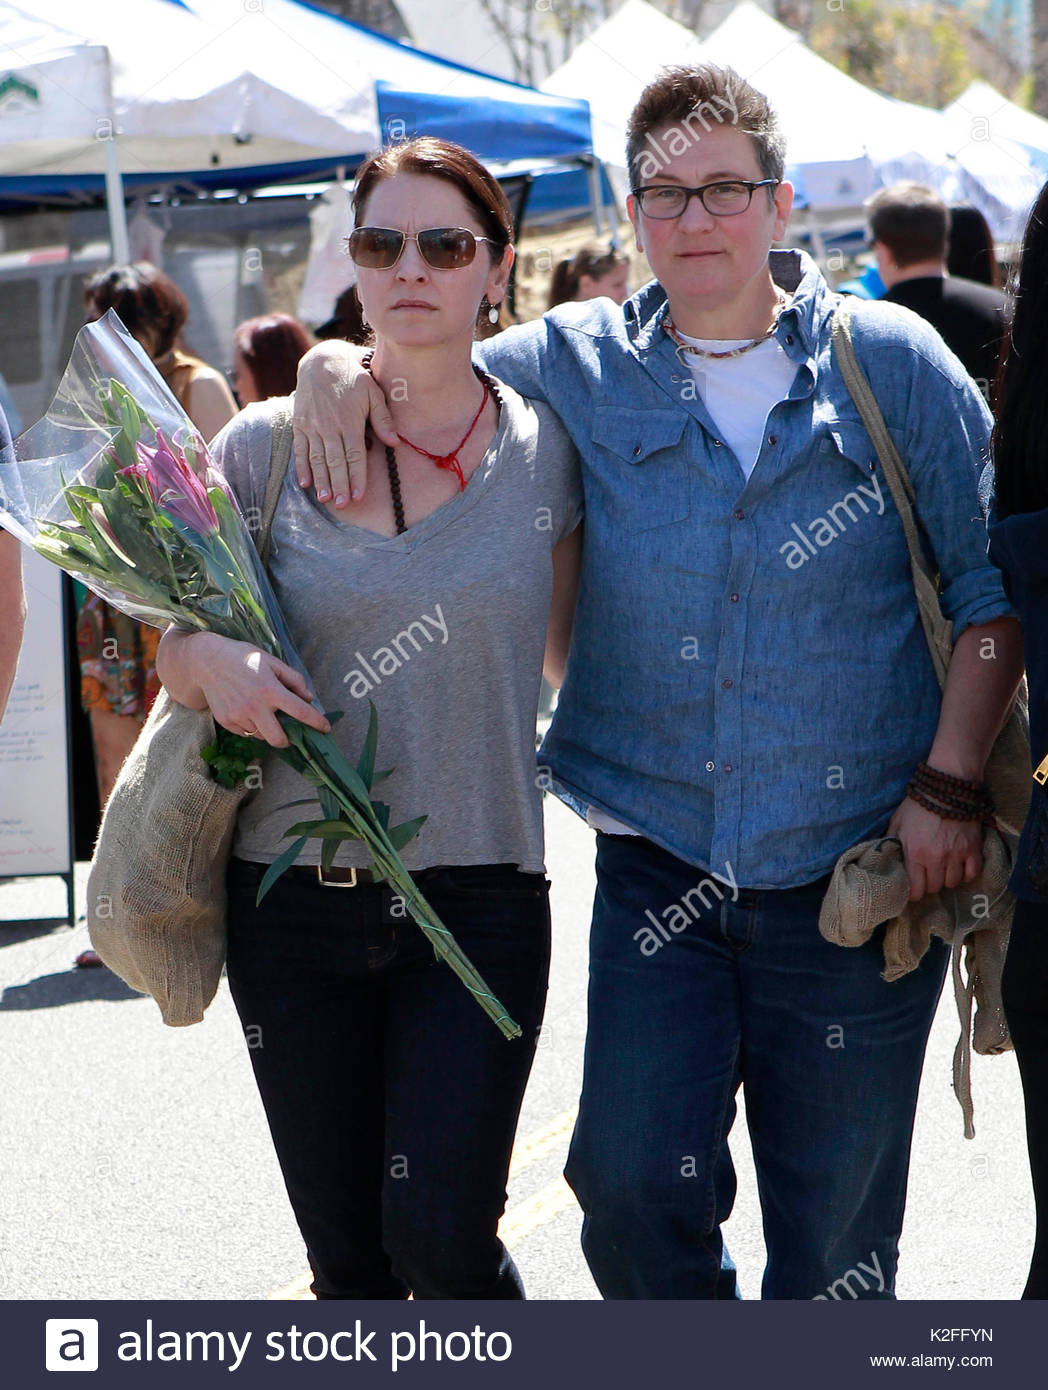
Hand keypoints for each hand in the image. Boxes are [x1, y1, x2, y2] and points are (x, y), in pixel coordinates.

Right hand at [187, 632, 330, 747]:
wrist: (207, 661)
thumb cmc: (243, 658)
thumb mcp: (272, 662)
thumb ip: (294, 680)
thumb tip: (308, 699)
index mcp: (271, 690)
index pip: (301, 712)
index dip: (316, 722)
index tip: (325, 728)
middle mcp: (255, 707)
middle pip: (279, 739)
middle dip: (288, 740)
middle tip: (290, 733)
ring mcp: (239, 716)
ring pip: (261, 736)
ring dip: (267, 729)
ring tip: (261, 711)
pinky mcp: (226, 721)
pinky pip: (246, 733)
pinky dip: (251, 726)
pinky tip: (246, 709)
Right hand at [292, 342, 396, 506]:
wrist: (322, 360)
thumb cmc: (354, 377)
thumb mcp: (373, 392)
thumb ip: (383, 418)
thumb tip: (395, 442)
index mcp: (349, 421)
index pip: (354, 455)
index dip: (356, 476)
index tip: (358, 495)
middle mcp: (329, 426)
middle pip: (335, 461)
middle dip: (339, 484)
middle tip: (343, 505)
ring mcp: (312, 425)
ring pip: (317, 459)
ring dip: (321, 480)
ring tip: (326, 499)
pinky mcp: (299, 423)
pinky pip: (300, 449)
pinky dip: (302, 467)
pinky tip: (305, 483)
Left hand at [887, 795, 982, 901]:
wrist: (947, 787)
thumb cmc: (919, 804)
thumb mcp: (897, 822)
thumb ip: (890, 841)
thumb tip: (884, 858)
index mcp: (915, 852)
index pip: (916, 889)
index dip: (913, 893)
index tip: (912, 889)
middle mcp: (936, 858)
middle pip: (934, 887)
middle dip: (928, 884)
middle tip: (926, 876)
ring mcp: (957, 854)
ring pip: (952, 883)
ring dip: (946, 879)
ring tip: (941, 870)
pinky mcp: (973, 849)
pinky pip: (972, 873)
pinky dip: (966, 874)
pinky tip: (959, 867)